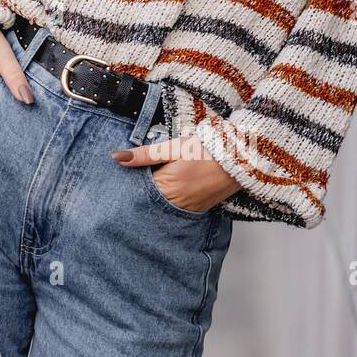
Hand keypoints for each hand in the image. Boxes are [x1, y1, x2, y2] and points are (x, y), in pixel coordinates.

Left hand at [111, 134, 240, 212]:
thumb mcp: (172, 147)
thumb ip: (145, 155)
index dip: (130, 183)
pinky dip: (171, 200)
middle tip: (138, 178)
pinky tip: (173, 187)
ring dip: (157, 197)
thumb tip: (117, 158)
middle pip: (150, 202)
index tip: (124, 176)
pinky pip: (179, 208)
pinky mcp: (201, 208)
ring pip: (164, 207)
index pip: (138, 193)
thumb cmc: (206, 150)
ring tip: (156, 181)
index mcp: (168, 188)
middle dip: (142, 193)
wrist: (239, 157)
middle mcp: (179, 204)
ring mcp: (191, 209)